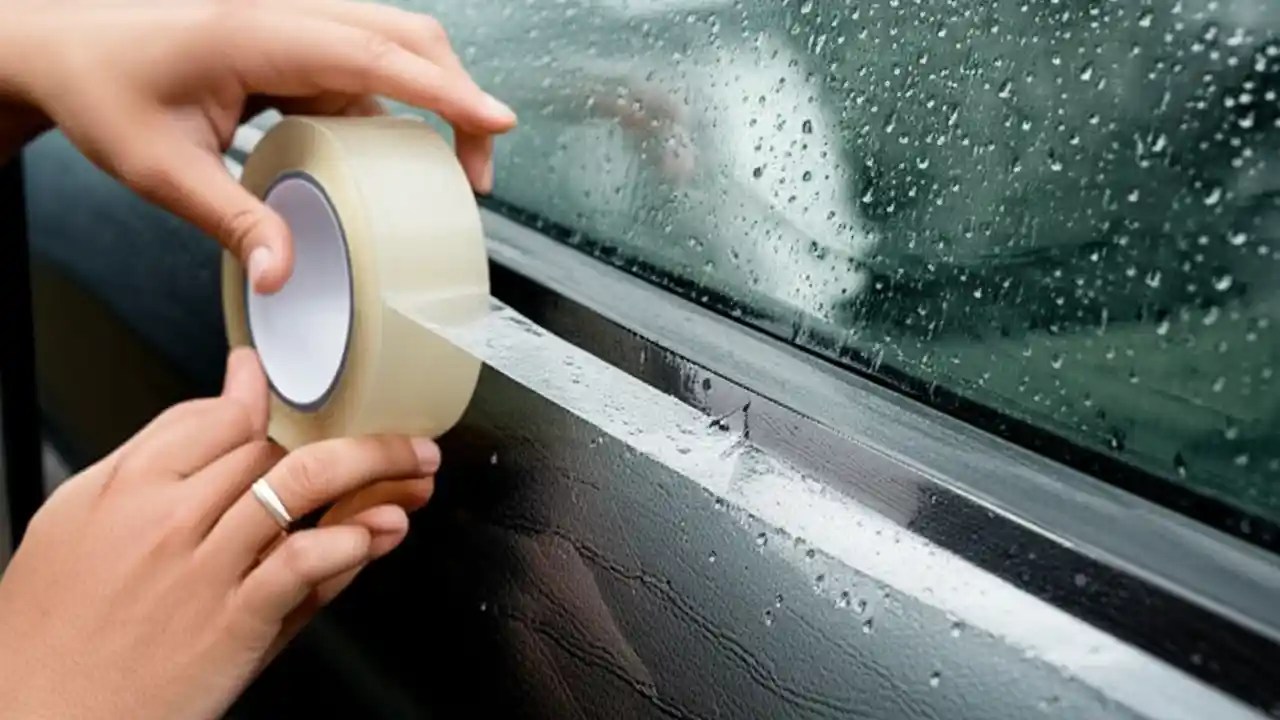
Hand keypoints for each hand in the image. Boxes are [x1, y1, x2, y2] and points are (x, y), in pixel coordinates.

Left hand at [0, 0, 516, 293]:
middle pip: (404, 35)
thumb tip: (285, 275)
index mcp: (254, 33)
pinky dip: (392, 103)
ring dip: (433, 95)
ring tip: (450, 164)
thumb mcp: (162, 169)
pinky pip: (361, 64)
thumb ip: (233, 222)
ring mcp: (289, 23)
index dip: (444, 91)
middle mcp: (282, 15)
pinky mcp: (290, 40)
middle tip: (478, 167)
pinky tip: (390, 150)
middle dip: (457, 95)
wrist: (59, 42)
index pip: (373, 55)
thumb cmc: (99, 85)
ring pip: (391, 42)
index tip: (495, 121)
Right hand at [0, 348, 436, 719]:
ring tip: (415, 469)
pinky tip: (378, 533)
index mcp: (124, 487)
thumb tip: (236, 389)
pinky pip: (305, 560)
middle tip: (393, 445)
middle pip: (272, 448)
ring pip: (303, 484)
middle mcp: (165, 517)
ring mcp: (203, 567)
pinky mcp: (234, 619)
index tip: (304, 401)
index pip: (217, 416)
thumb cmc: (56, 630)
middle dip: (346, 439)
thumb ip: (162, 457)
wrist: (41, 717)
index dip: (271, 405)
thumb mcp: (77, 524)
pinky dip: (351, 541)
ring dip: (375, 468)